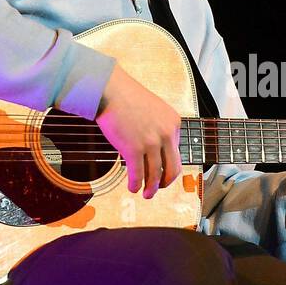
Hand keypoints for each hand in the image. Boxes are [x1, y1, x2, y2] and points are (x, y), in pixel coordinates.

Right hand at [94, 64, 182, 197]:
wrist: (110, 90)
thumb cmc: (127, 98)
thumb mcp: (154, 110)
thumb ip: (159, 128)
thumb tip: (156, 151)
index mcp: (174, 123)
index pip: (176, 151)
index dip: (168, 164)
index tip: (162, 170)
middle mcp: (167, 134)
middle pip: (173, 168)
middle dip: (166, 182)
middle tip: (160, 188)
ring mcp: (151, 143)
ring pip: (156, 175)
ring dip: (151, 188)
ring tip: (146, 194)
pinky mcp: (134, 149)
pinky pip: (138, 174)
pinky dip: (136, 184)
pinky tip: (132, 188)